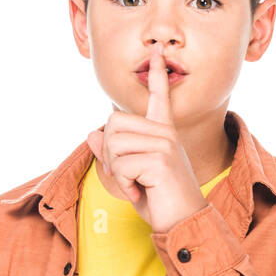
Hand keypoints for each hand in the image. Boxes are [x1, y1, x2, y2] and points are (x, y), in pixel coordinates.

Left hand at [85, 42, 202, 232]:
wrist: (184, 225)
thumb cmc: (160, 202)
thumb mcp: (130, 175)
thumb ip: (111, 153)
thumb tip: (91, 133)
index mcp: (163, 132)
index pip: (158, 96)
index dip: (156, 73)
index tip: (157, 50)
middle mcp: (166, 132)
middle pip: (113, 123)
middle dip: (109, 152)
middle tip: (128, 176)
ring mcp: (165, 143)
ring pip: (113, 143)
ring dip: (116, 171)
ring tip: (136, 185)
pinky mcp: (160, 159)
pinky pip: (120, 163)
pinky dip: (123, 183)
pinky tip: (141, 192)